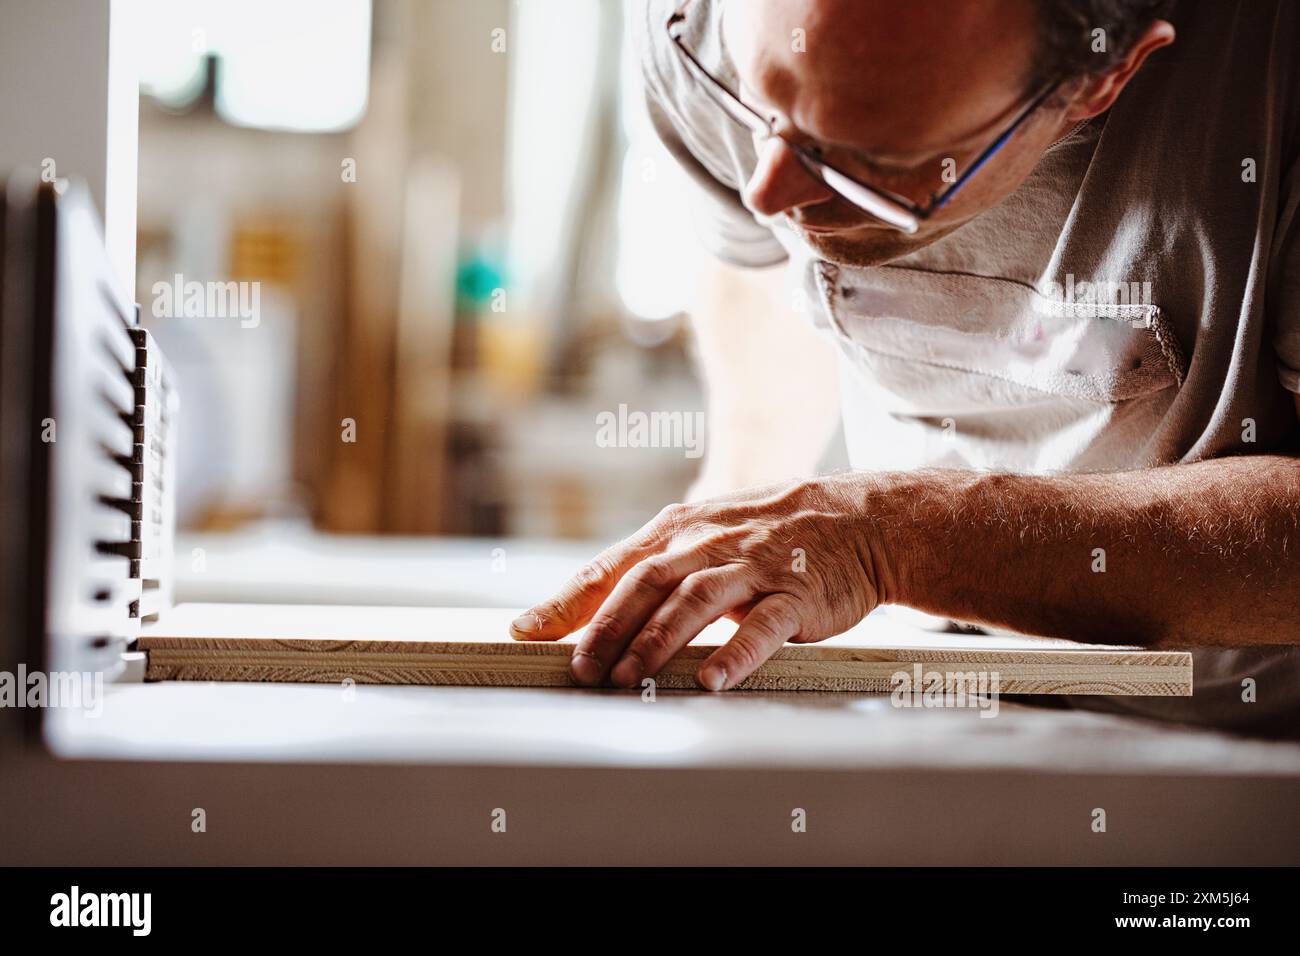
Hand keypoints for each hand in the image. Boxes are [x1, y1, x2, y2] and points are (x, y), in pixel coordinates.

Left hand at [509, 474, 894, 690]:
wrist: (856, 520)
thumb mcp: (704, 537)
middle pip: (645, 583)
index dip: (566, 601)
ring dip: (656, 641)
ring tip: (627, 679)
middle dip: (606, 629)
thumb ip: (652, 569)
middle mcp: (708, 544)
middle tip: (579, 671)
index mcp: (678, 532)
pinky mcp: (796, 593)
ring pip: (694, 600)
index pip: (610, 568)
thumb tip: (584, 612)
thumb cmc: (767, 536)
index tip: (525, 631)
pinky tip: (711, 680)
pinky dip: (735, 653)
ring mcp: (753, 567)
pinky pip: (763, 625)